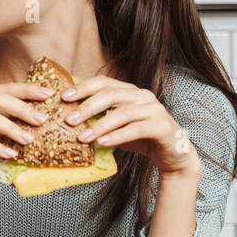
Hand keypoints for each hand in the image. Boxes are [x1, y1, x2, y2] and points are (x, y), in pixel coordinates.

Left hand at [58, 75, 200, 176]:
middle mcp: (142, 96)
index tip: (63, 97)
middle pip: (111, 94)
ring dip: (99, 125)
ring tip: (82, 137)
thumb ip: (98, 119)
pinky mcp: (162, 126)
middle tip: (68, 120)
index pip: (103, 82)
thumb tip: (68, 119)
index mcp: (129, 91)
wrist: (172, 154)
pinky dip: (117, 136)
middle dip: (87, 107)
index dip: (83, 87)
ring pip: (123, 113)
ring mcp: (154, 109)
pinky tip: (102, 143)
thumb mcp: (115, 126)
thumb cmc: (140, 138)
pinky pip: (136, 129)